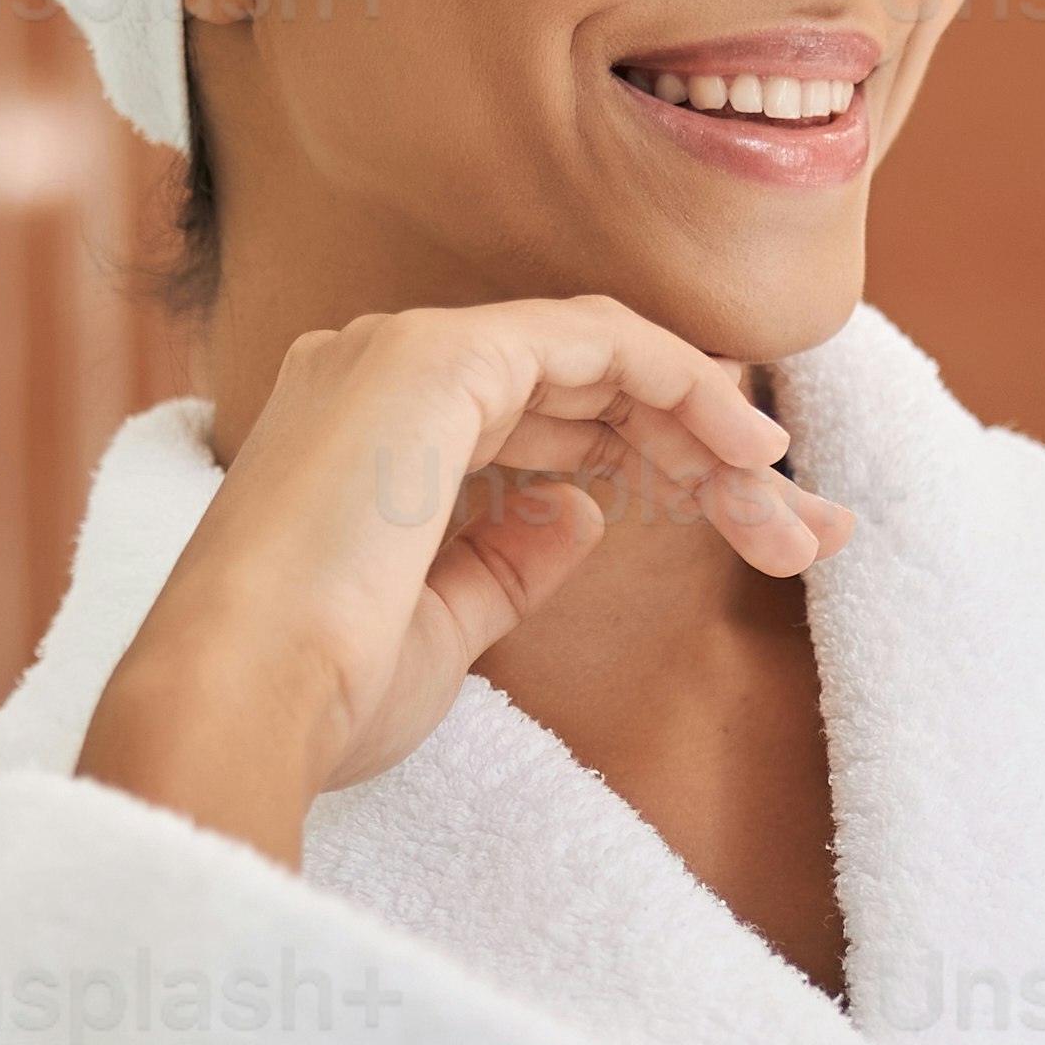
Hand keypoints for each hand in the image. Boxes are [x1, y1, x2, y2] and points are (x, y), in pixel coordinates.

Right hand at [77, 296, 850, 860]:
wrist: (239, 704)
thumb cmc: (321, 693)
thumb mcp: (441, 626)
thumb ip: (504, 559)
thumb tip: (578, 515)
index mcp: (366, 433)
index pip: (540, 419)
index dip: (656, 466)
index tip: (754, 528)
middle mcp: (374, 372)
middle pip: (582, 385)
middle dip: (704, 450)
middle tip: (805, 526)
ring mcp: (396, 355)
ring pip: (596, 356)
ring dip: (705, 422)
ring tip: (786, 497)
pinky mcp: (430, 360)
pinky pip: (592, 340)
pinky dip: (676, 380)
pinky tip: (741, 447)